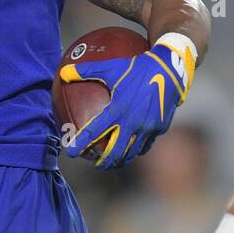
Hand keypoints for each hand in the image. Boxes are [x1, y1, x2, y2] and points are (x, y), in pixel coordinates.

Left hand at [60, 36, 195, 169]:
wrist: (170, 69)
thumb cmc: (137, 67)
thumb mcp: (110, 67)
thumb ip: (85, 71)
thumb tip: (63, 72)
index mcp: (118, 110)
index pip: (94, 132)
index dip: (81, 144)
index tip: (71, 152)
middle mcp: (133, 123)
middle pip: (115, 152)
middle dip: (104, 162)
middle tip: (96, 164)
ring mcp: (148, 128)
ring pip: (132, 152)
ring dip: (121, 160)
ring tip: (113, 163)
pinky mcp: (160, 128)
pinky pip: (146, 144)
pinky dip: (137, 150)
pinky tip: (133, 150)